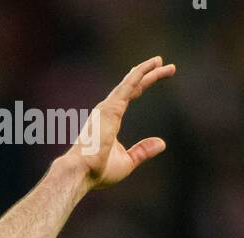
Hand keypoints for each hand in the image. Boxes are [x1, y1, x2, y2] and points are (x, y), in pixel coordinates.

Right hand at [70, 56, 175, 189]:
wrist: (81, 172)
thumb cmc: (98, 171)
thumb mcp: (127, 162)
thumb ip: (143, 151)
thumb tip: (162, 144)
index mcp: (109, 121)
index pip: (127, 97)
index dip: (140, 86)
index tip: (152, 76)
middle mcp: (106, 110)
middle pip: (130, 87)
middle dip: (146, 74)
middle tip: (161, 62)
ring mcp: (108, 107)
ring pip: (131, 82)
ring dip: (147, 70)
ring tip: (161, 61)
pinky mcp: (111, 107)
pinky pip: (129, 85)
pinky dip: (140, 73)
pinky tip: (152, 65)